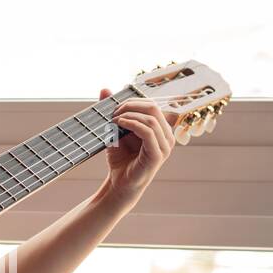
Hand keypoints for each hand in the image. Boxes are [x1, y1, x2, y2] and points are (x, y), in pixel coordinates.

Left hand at [94, 88, 181, 210]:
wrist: (119, 183)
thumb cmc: (120, 159)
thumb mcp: (115, 130)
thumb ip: (113, 110)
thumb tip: (105, 89)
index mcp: (161, 129)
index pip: (152, 105)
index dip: (133, 101)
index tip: (115, 107)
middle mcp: (167, 136)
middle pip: (153, 107)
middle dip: (131, 105)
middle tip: (114, 112)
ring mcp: (165, 146)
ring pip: (151, 118)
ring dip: (130, 115)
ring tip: (114, 120)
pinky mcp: (157, 155)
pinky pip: (148, 132)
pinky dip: (132, 124)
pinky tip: (120, 124)